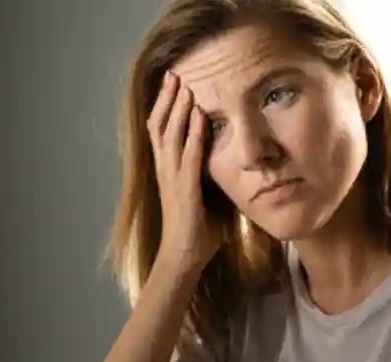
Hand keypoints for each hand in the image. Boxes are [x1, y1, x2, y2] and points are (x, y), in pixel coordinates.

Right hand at [147, 71, 221, 275]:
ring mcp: (172, 179)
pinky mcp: (184, 190)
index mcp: (169, 171)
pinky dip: (192, 134)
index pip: (162, 131)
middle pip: (160, 125)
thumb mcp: (206, 196)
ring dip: (177, 109)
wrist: (183, 258)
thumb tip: (230, 162)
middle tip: (174, 73)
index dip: (166, 106)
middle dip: (167, 98)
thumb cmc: (197, 231)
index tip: (174, 84)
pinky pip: (187, 156)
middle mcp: (166, 171)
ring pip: (170, 135)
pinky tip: (198, 117)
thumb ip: (211, 176)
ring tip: (184, 85)